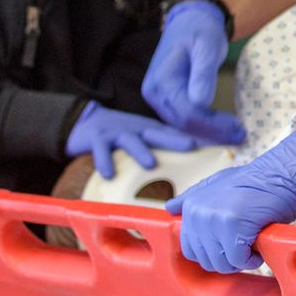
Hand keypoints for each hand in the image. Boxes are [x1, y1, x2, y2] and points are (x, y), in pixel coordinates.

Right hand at [66, 101, 208, 178]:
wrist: (86, 121)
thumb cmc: (121, 134)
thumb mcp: (142, 135)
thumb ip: (161, 147)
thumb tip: (191, 160)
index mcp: (150, 131)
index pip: (173, 134)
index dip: (190, 139)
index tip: (210, 146)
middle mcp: (137, 130)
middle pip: (158, 134)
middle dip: (174, 140)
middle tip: (191, 146)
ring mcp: (117, 134)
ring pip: (131, 142)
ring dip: (141, 152)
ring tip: (151, 164)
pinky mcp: (97, 139)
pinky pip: (101, 151)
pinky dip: (104, 162)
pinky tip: (109, 175)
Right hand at [141, 0, 245, 142]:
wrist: (190, 21)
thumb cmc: (200, 30)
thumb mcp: (206, 46)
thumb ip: (203, 73)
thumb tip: (201, 103)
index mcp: (161, 80)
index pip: (187, 112)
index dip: (213, 125)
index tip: (238, 129)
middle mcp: (154, 93)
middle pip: (184, 123)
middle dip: (214, 133)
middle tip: (241, 136)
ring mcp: (158, 98)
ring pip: (183, 126)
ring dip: (209, 134)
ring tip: (235, 135)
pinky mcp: (166, 101)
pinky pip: (183, 120)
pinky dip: (203, 128)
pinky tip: (221, 131)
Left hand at [166, 116, 295, 272]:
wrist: (284, 173)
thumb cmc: (257, 183)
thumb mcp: (218, 184)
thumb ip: (193, 198)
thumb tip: (169, 208)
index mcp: (192, 206)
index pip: (190, 250)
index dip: (213, 252)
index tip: (231, 243)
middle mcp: (198, 212)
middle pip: (206, 261)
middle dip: (228, 258)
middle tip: (246, 240)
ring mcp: (214, 219)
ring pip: (222, 264)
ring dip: (242, 259)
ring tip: (253, 238)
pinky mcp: (234, 226)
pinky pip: (239, 261)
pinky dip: (254, 258)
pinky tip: (260, 239)